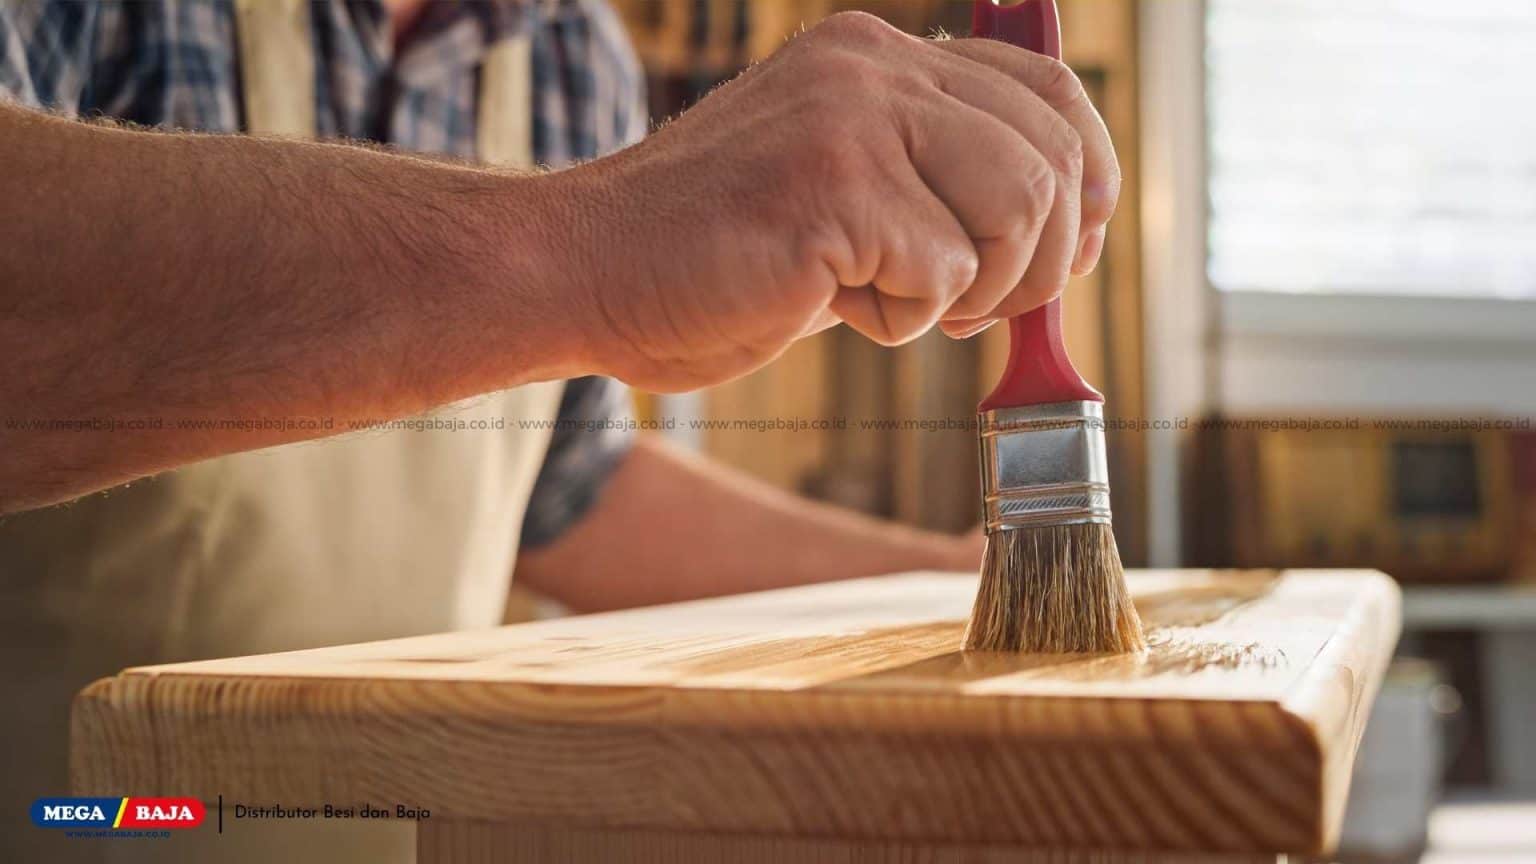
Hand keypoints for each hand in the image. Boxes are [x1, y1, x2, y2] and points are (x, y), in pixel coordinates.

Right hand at [552, 12, 1119, 391]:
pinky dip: (903, 322)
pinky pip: (944, 276)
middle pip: (1051, 156)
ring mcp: (851, 119)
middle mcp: (872, 67)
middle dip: (1042, 260)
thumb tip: (1066, 229)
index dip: (1087, 172)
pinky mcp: (832, 187)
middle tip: (975, 307)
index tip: (1079, 244)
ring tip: (898, 304)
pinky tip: (831, 306)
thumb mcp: (845, 196)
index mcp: (877, 58)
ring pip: (1020, 209)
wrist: (588, 274)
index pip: (1045, 87)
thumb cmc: (713, 257)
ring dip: (978, 291)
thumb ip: (935, 187)